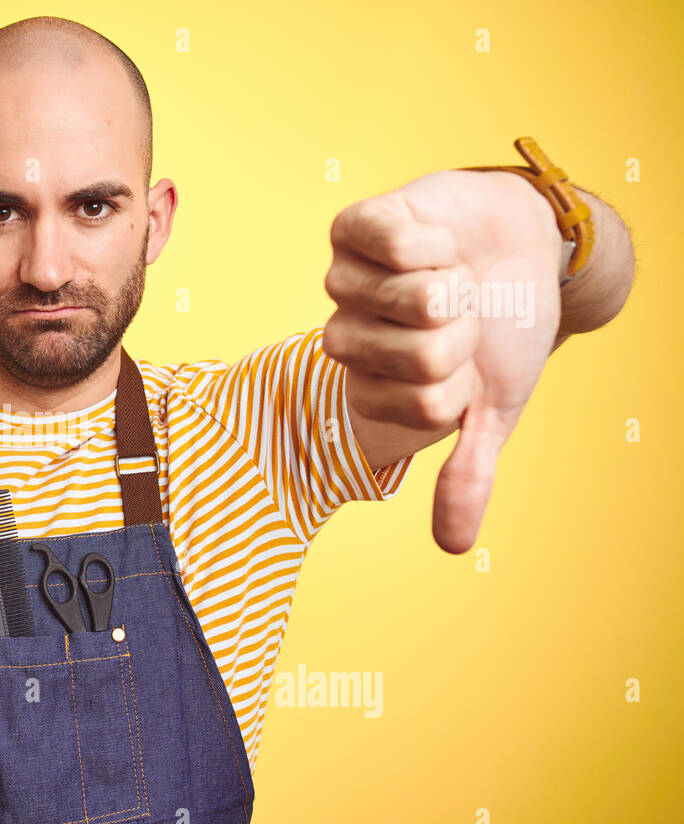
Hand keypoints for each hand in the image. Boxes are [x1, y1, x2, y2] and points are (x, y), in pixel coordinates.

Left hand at [323, 169, 564, 552]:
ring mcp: (347, 282)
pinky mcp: (358, 228)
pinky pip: (392, 245)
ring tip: (453, 275)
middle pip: (417, 357)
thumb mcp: (492, 405)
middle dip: (465, 333)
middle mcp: (347, 337)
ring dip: (453, 286)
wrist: (524, 247)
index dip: (466, 382)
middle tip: (464, 312)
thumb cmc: (503, 326)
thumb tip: (453, 547)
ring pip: (409, 301)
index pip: (423, 407)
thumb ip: (467, 470)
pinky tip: (440, 242)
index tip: (468, 362)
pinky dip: (435, 245)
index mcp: (370, 386)